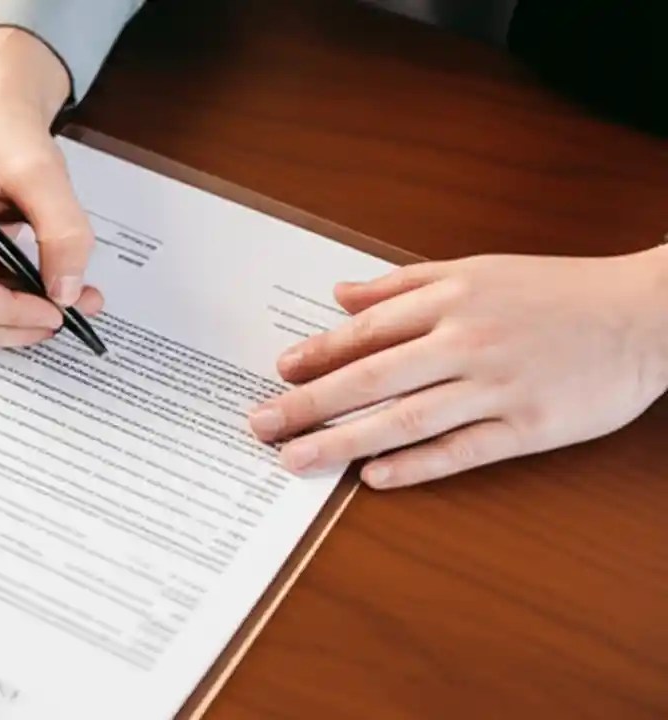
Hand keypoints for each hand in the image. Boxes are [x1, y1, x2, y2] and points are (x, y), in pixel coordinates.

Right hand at [0, 28, 102, 347]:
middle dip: (18, 323)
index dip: (7, 312)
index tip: (57, 308)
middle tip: (74, 310)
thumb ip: (63, 231)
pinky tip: (51, 292)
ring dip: (20, 324)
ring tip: (72, 300)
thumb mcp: (44, 173)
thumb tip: (65, 294)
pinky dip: (15, 312)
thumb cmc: (7, 139)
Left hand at [248, 249, 667, 488]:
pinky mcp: (529, 427)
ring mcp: (497, 386)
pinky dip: (415, 466)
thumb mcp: (478, 270)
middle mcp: (467, 340)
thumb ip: (404, 284)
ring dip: (344, 442)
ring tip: (298, 460)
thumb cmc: (556, 291)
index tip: (279, 373)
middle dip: (309, 404)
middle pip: (371, 377)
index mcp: (452, 298)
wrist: (648, 314)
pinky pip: (461, 451)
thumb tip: (339, 294)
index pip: (367, 332)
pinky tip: (374, 478)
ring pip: (405, 418)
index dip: (318, 354)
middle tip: (261, 425)